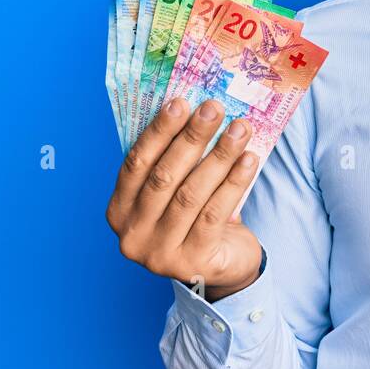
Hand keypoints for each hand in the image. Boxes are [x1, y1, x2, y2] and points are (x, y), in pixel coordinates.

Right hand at [106, 97, 262, 302]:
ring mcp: (159, 254)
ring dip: (219, 156)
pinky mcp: (192, 263)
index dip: (158, 132)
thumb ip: (176, 161)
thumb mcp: (177, 191)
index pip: (136, 164)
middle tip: (214, 108)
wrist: (224, 266)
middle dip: (191, 138)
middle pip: (164, 177)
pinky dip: (234, 183)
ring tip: (240, 129)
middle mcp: (132, 235)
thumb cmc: (198, 218)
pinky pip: (214, 214)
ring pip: (191, 194)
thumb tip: (196, 111)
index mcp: (120, 210)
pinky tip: (249, 160)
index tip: (180, 103)